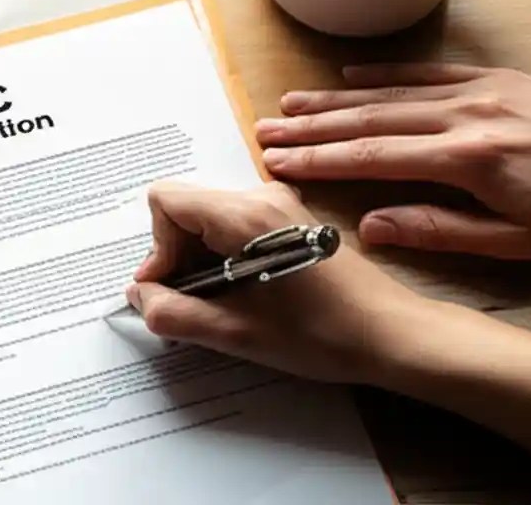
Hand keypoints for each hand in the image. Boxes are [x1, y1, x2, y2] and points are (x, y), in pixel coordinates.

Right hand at [127, 181, 432, 384]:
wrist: (391, 334)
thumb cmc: (323, 334)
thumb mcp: (235, 334)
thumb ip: (173, 312)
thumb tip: (139, 295)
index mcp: (245, 215)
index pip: (166, 200)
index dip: (156, 247)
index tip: (169, 288)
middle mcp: (262, 195)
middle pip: (187, 209)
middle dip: (177, 257)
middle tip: (194, 304)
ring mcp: (279, 204)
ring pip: (210, 219)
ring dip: (202, 261)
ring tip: (225, 305)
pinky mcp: (291, 218)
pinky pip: (236, 226)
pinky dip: (225, 258)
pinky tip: (247, 295)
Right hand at [255, 63, 530, 258]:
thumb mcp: (516, 242)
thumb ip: (439, 231)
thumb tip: (372, 226)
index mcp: (464, 159)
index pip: (371, 157)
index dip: (317, 160)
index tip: (277, 162)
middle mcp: (464, 116)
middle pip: (368, 118)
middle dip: (311, 126)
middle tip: (264, 129)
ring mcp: (480, 91)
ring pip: (391, 92)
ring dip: (336, 97)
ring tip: (290, 102)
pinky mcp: (498, 79)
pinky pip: (429, 71)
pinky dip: (388, 73)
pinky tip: (353, 73)